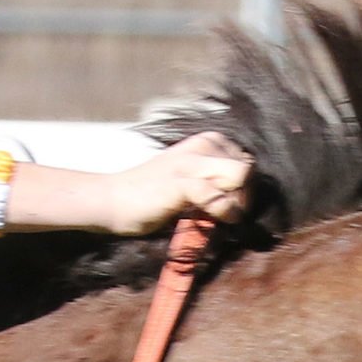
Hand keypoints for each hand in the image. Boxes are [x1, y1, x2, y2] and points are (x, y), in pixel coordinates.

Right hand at [4, 132, 252, 235]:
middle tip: (227, 213)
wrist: (112, 200)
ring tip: (219, 216)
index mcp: (207, 141)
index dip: (247, 186)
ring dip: (237, 201)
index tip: (232, 203)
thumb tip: (249, 195)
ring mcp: (190, 162)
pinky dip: (223, 210)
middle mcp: (202, 145)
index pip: (249, 161)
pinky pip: (216, 194)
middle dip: (245, 195)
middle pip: (249, 168)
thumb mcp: (194, 180)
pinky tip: (217, 219)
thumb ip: (219, 181)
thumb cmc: (154, 194)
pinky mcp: (179, 182)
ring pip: (239, 175)